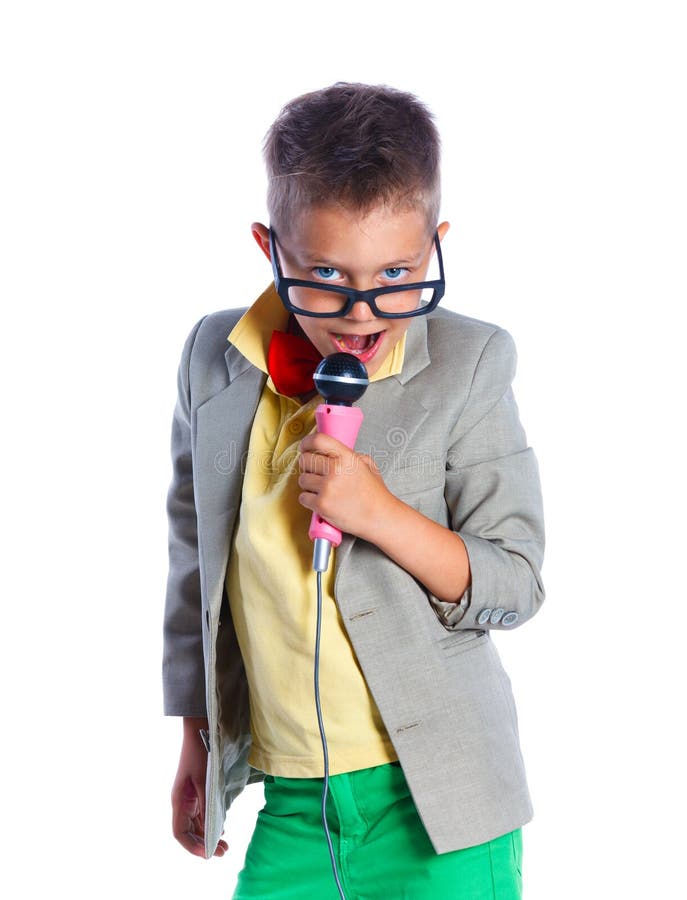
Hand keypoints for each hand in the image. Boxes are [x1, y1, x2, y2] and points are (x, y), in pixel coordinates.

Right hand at [171, 720, 227, 857]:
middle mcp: (183, 802)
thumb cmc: (201, 752)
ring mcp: (191, 797)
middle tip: (223, 851)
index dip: (192, 846)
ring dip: (209, 835)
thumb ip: (208, 806)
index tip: (208, 853)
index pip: (180, 833)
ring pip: (197, 823)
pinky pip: (203, 813)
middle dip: (204, 844)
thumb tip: (212, 832)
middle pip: (189, 831)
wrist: (201, 728)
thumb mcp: (205, 781)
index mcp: (179, 801)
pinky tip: (222, 828)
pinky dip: (211, 823)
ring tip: (225, 845)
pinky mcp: (199, 791)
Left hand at [298, 432, 393, 540]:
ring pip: (302, 479)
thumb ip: (349, 455)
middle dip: (307, 466)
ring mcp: (327, 488)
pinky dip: (308, 500)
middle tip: (315, 472)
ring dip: (308, 484)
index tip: (304, 447)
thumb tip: (329, 451)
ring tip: (321, 489)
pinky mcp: (321, 505)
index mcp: (347, 458)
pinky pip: (302, 497)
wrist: (379, 517)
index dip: (307, 442)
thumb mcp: (368, 465)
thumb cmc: (374, 494)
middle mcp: (336, 470)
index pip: (318, 440)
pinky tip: (320, 500)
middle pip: (305, 460)